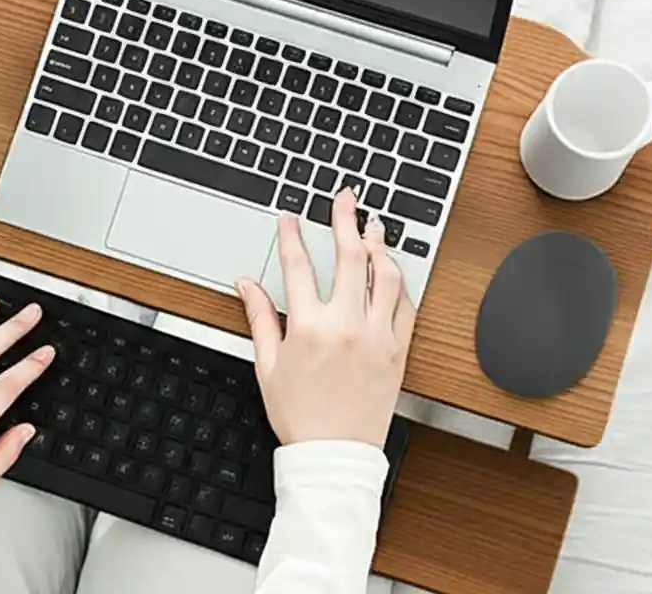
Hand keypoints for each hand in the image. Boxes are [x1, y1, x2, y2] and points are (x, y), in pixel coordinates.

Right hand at [236, 189, 416, 447]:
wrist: (334, 453)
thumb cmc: (299, 414)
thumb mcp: (266, 365)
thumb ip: (259, 318)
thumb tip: (246, 285)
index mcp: (308, 327)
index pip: (298, 267)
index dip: (292, 236)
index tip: (291, 218)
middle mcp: (345, 325)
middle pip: (349, 257)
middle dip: (346, 220)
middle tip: (346, 198)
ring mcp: (376, 336)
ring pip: (385, 276)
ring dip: (380, 246)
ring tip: (374, 227)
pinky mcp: (398, 350)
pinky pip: (405, 306)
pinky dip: (399, 283)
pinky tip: (392, 271)